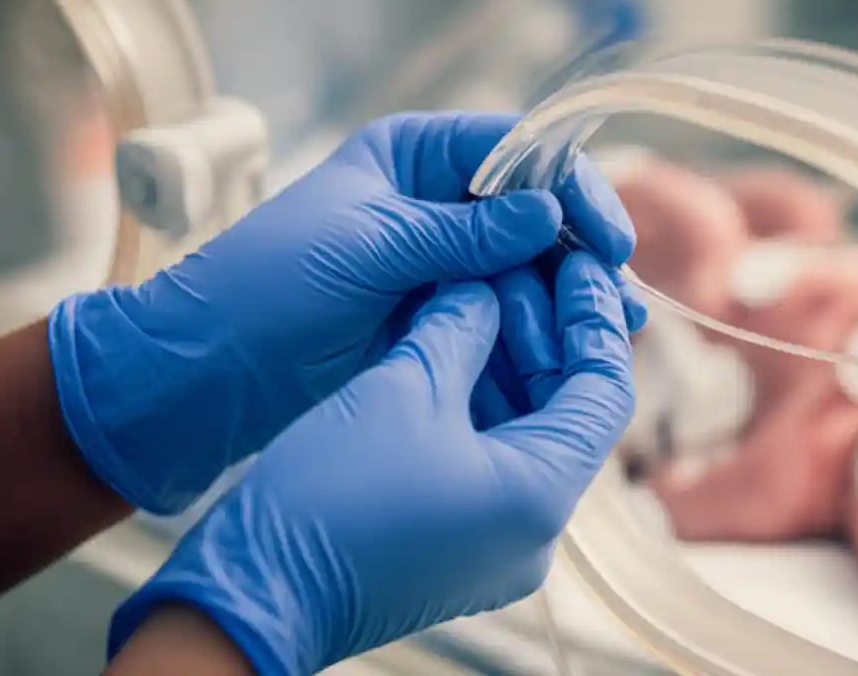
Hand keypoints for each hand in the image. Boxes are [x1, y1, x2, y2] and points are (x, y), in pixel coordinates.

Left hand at [48, 111, 640, 513]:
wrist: (204, 375)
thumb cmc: (264, 290)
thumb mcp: (367, 249)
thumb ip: (459, 232)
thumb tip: (545, 210)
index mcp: (410, 157)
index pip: (512, 152)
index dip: (567, 187)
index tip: (601, 233)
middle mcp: (433, 203)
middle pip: (531, 213)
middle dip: (579, 249)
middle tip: (617, 295)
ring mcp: (439, 265)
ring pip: (525, 270)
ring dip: (571, 295)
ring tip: (616, 329)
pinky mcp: (439, 321)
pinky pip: (504, 317)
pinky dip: (541, 331)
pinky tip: (576, 352)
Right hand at [108, 253, 633, 674]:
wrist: (253, 593)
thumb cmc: (329, 497)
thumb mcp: (404, 389)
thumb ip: (461, 327)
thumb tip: (485, 290)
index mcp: (542, 495)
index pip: (604, 389)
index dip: (592, 317)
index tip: (571, 264)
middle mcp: (536, 531)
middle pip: (566, 410)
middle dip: (542, 334)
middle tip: (516, 269)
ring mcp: (498, 545)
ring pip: (525, 433)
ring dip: (507, 365)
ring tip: (479, 295)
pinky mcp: (459, 547)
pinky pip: (490, 461)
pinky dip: (478, 404)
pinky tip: (452, 347)